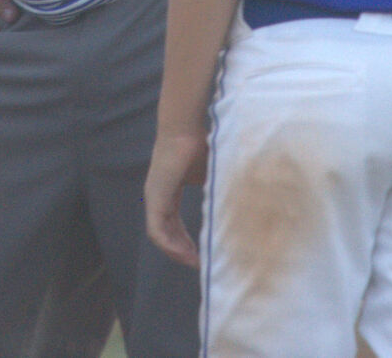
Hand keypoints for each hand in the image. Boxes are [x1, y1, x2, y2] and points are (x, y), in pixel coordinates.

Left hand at [144, 128, 207, 266]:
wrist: (188, 127)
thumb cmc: (202, 144)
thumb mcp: (211, 177)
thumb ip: (217, 193)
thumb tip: (237, 209)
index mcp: (168, 191)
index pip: (173, 224)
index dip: (186, 241)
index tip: (201, 254)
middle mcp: (157, 196)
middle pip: (166, 233)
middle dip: (183, 251)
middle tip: (200, 264)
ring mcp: (154, 196)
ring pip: (159, 235)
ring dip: (176, 252)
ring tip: (195, 263)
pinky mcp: (155, 196)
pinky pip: (156, 230)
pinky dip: (170, 245)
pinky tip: (184, 254)